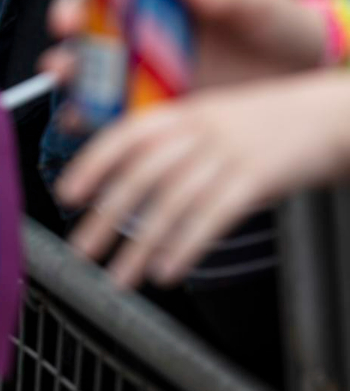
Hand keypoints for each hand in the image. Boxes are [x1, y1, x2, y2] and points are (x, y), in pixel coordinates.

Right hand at [42, 0, 327, 90]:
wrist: (295, 75)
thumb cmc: (274, 25)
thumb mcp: (261, 2)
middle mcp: (131, 21)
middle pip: (79, 12)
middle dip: (66, 14)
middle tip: (71, 21)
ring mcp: (130, 64)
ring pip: (81, 62)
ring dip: (66, 65)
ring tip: (69, 70)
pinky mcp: (137, 104)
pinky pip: (99, 110)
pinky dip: (82, 114)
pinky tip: (82, 114)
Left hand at [56, 71, 349, 286]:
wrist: (333, 115)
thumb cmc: (268, 126)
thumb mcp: (212, 121)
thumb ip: (171, 145)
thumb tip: (123, 184)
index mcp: (183, 113)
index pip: (125, 135)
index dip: (92, 163)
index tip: (67, 194)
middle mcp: (200, 129)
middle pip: (141, 175)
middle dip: (105, 217)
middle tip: (81, 251)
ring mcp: (228, 153)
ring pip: (172, 202)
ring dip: (139, 246)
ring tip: (118, 277)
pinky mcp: (256, 179)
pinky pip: (212, 216)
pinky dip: (184, 246)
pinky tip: (166, 271)